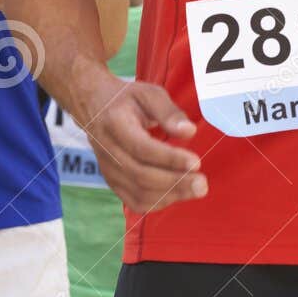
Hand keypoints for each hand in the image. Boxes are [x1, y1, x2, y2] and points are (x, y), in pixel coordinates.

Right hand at [74, 68, 205, 213]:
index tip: (196, 163)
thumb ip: (169, 112)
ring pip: (139, 193)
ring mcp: (108, 170)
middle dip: (175, 183)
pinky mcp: (112, 182)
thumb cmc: (127, 100)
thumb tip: (189, 131)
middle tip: (202, 183)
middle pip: (141, 175)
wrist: (94, 108)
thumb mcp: (148, 94)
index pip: (142, 148)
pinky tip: (178, 194)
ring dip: (170, 195)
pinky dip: (158, 202)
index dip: (170, 159)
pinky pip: (135, 201)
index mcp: (115, 124)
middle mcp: (107, 151)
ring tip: (196, 189)